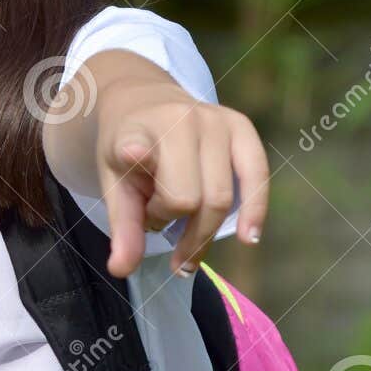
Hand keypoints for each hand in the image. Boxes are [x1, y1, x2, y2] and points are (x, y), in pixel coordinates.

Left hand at [95, 73, 268, 277]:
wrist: (145, 100)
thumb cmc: (127, 150)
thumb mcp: (113, 184)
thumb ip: (122, 227)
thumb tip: (122, 270)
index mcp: (137, 130)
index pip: (140, 153)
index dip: (137, 158)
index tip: (130, 156)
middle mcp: (179, 120)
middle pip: (189, 199)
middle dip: (174, 228)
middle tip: (156, 226)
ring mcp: (214, 119)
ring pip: (221, 198)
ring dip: (202, 230)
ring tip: (185, 241)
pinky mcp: (241, 125)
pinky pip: (257, 175)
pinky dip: (254, 210)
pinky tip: (249, 237)